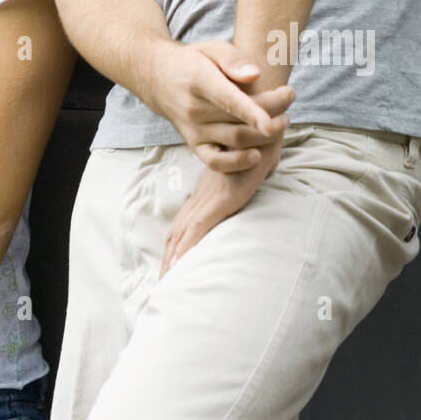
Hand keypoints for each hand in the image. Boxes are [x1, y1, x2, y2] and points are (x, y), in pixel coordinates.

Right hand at [147, 38, 293, 171]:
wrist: (158, 78)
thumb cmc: (193, 60)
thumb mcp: (211, 48)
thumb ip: (233, 58)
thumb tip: (255, 75)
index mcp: (198, 81)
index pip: (227, 99)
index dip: (251, 113)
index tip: (271, 122)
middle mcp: (193, 109)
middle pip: (239, 122)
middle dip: (273, 115)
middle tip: (290, 97)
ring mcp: (193, 129)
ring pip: (235, 142)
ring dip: (265, 137)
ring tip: (284, 119)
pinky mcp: (193, 144)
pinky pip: (215, 162)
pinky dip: (237, 164)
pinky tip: (258, 155)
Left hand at [159, 134, 282, 277]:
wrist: (258, 134)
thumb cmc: (255, 152)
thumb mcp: (248, 175)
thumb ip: (247, 184)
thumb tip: (258, 186)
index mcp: (205, 197)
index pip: (183, 227)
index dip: (175, 248)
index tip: (168, 268)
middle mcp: (200, 200)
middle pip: (176, 236)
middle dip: (168, 261)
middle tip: (162, 286)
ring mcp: (206, 201)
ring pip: (180, 238)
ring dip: (171, 262)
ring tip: (165, 286)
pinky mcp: (217, 203)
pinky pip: (196, 231)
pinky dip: (185, 250)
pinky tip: (178, 268)